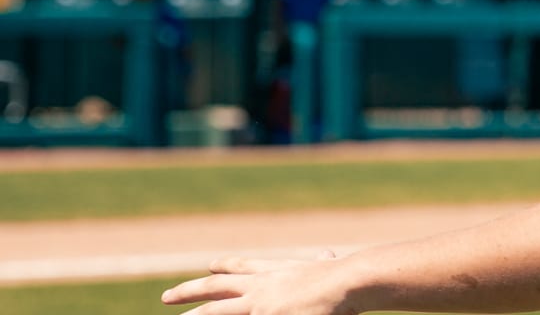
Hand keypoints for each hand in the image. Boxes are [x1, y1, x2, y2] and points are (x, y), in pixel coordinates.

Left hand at [161, 253, 351, 314]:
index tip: (209, 266)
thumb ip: (323, 265)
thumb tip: (328, 256)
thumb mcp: (327, 268)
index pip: (244, 268)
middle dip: (190, 291)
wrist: (347, 282)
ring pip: (215, 312)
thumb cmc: (345, 277)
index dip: (226, 266)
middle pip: (217, 288)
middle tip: (166, 296)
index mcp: (277, 272)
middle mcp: (261, 287)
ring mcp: (260, 305)